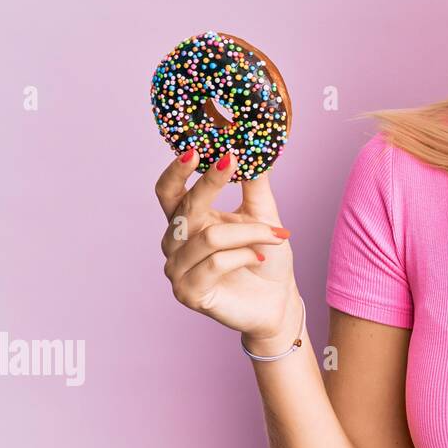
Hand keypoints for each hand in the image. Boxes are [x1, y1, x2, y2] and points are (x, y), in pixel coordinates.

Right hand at [155, 149, 296, 341]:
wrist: (278, 299)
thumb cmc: (265, 257)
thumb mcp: (262, 215)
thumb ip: (253, 184)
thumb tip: (254, 149)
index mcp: (188, 221)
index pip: (169, 192)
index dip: (176, 170)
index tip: (195, 148)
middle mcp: (176, 243)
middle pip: (185, 208)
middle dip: (210, 183)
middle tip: (233, 161)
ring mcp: (178, 270)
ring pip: (210, 237)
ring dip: (249, 233)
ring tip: (276, 236)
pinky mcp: (188, 292)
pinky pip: (216, 263)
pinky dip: (244, 256)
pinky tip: (258, 259)